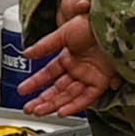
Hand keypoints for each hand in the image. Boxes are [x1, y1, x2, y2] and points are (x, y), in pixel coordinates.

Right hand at [20, 0, 120, 116]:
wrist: (111, 24)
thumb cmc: (92, 23)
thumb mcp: (64, 33)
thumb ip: (45, 46)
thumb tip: (26, 53)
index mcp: (69, 57)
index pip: (48, 74)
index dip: (35, 83)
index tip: (23, 90)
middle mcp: (78, 68)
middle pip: (58, 89)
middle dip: (42, 100)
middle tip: (29, 108)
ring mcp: (90, 76)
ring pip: (69, 96)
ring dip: (54, 105)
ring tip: (40, 111)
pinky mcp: (101, 81)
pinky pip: (86, 98)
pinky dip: (74, 106)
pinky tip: (62, 111)